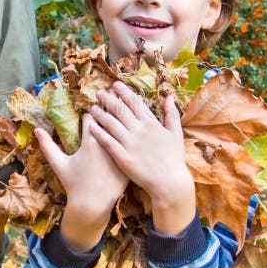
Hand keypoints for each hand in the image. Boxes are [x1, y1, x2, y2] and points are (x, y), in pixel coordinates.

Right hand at [35, 113, 127, 251]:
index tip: (91, 113)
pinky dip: (131, 138)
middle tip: (109, 104)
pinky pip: (131, 144)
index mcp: (90, 142)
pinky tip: (131, 135)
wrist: (93, 205)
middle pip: (110, 118)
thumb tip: (36, 129)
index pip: (92, 116)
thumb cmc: (73, 184)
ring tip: (122, 115)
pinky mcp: (130, 161)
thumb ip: (47, 146)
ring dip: (122, 121)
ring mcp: (120, 153)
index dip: (90, 113)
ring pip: (124, 129)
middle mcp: (108, 145)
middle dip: (109, 111)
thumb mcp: (59, 164)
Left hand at [89, 82, 194, 234]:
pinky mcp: (122, 157)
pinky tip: (90, 125)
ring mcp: (130, 143)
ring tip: (92, 107)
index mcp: (152, 123)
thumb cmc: (174, 159)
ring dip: (101, 113)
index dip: (124, 93)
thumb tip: (169, 97)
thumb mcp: (176, 133)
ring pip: (111, 123)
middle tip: (98, 92)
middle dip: (109, 99)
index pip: (135, 103)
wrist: (169, 183)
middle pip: (120, 110)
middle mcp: (140, 130)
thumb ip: (172, 114)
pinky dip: (98, 132)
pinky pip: (107, 141)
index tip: (115, 85)